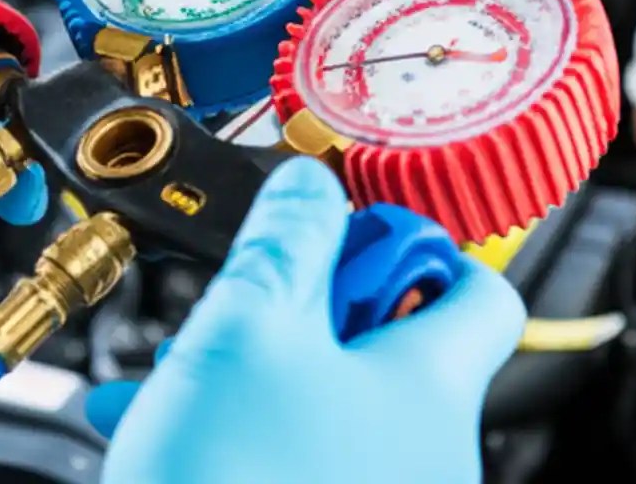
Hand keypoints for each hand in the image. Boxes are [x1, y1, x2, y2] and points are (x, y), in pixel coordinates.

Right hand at [84, 157, 524, 483]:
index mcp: (430, 385)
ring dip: (243, 367)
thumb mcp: (248, 328)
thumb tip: (310, 184)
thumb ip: (286, 240)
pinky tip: (157, 422)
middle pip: (377, 339)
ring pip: (316, 396)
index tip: (346, 231)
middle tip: (238, 304)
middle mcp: (421, 447)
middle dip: (293, 309)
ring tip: (172, 372)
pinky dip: (231, 424)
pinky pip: (288, 450)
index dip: (414, 244)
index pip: (478, 290)